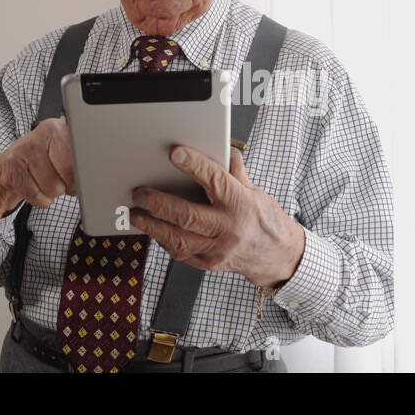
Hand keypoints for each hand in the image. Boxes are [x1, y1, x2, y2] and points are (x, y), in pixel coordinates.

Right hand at [0, 117, 75, 219]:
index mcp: (57, 128)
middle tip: (59, 179)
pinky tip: (34, 188)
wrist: (6, 168)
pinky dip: (40, 199)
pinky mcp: (11, 168)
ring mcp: (23, 151)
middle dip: (68, 185)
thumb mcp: (63, 151)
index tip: (80, 178)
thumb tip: (97, 174)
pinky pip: (37, 196)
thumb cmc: (42, 161)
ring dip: (52, 192)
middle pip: (69, 175)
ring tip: (44, 182)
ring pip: (53, 188)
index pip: (81, 158)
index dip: (82, 175)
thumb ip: (81, 157)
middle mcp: (40, 135)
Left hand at [129, 146, 305, 287]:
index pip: (215, 181)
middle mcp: (228, 229)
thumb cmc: (265, 220)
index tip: (175, 153)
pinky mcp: (209, 263)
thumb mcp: (255, 192)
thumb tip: (223, 151)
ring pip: (178, 239)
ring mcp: (218, 250)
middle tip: (140, 193)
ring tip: (137, 214)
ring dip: (152, 226)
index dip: (194, 166)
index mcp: (241, 205)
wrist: (277, 255)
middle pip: (187, 215)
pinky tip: (154, 230)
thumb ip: (235, 173)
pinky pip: (181, 253)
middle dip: (158, 202)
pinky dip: (164, 240)